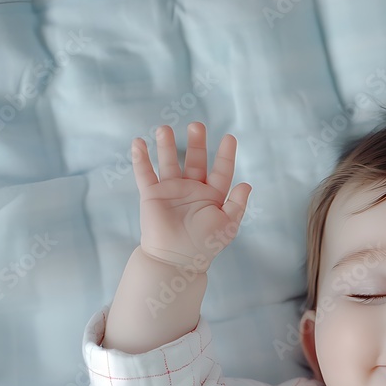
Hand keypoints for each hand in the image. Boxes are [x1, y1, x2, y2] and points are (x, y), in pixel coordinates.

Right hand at [132, 122, 251, 270]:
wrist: (176, 259)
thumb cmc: (205, 245)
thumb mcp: (228, 225)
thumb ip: (238, 204)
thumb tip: (247, 184)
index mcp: (212, 196)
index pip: (221, 171)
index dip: (225, 154)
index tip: (230, 137)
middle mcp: (192, 190)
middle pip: (195, 161)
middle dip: (196, 143)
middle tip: (196, 125)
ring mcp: (171, 191)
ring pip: (169, 162)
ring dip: (166, 145)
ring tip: (165, 128)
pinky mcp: (152, 195)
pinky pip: (145, 174)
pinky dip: (140, 158)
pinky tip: (139, 143)